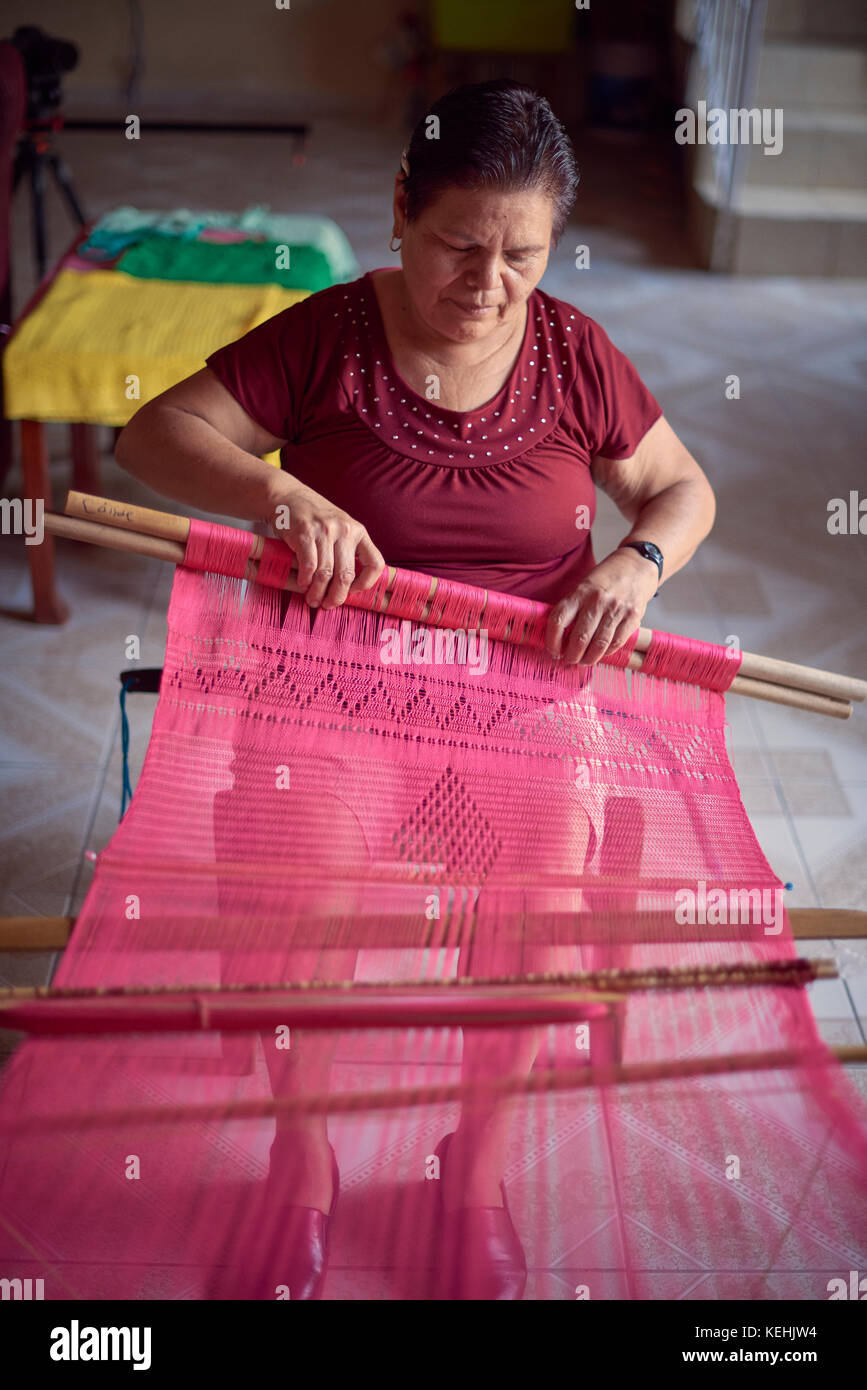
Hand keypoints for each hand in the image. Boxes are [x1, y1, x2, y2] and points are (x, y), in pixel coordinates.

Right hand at [270, 479, 385, 607]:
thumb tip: (348, 587)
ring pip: (326, 574)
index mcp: (358, 531)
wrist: (287, 496)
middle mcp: (345, 530)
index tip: (354, 592)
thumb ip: (346, 550)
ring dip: (317, 592)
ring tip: (312, 600)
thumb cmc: (314, 518)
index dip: (367, 583)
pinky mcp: (305, 533)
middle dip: (337, 596)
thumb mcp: (339, 527)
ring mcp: (325, 531)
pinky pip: (309, 566)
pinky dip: (305, 580)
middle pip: (347, 575)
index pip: (375, 563)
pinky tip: (303, 584)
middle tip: (328, 605)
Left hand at [546, 549, 657, 664]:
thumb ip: (573, 608)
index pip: (559, 620)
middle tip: (569, 660)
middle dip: (572, 655)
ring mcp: (616, 609)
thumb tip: (560, 637)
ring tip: (584, 661)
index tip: (553, 650)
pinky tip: (601, 653)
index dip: (552, 640)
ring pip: (599, 644)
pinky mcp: (632, 617)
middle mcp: (597, 601)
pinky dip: (606, 652)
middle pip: (579, 638)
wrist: (637, 566)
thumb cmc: (606, 579)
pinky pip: (616, 642)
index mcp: (580, 592)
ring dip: (589, 658)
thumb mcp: (583, 586)